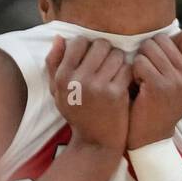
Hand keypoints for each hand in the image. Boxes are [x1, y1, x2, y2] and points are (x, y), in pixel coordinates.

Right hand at [46, 35, 130, 154]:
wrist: (95, 143)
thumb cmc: (77, 113)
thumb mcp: (58, 92)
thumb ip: (54, 64)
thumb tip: (59, 38)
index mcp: (63, 78)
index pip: (78, 42)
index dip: (87, 46)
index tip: (91, 58)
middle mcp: (79, 81)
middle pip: (100, 44)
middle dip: (106, 51)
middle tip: (106, 64)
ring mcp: (98, 87)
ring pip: (116, 54)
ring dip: (118, 60)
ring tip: (115, 73)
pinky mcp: (116, 94)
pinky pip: (127, 68)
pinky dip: (127, 73)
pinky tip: (123, 83)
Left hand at [128, 28, 181, 149]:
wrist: (151, 139)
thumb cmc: (160, 106)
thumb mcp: (179, 83)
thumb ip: (181, 58)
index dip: (167, 44)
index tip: (160, 61)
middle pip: (162, 39)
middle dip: (149, 52)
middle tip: (146, 73)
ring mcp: (177, 80)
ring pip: (149, 48)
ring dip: (139, 61)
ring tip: (142, 80)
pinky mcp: (159, 86)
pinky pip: (140, 62)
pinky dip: (133, 72)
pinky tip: (137, 86)